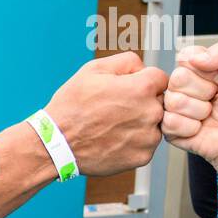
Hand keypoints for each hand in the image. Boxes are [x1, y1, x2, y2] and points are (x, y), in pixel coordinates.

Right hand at [43, 51, 167, 176]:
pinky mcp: (142, 156)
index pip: (161, 78)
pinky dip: (133, 143)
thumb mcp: (93, 70)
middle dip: (143, 103)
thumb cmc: (71, 107)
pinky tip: (113, 139)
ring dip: (140, 124)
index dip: (143, 82)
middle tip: (117, 110)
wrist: (56, 143)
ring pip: (155, 125)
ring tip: (113, 126)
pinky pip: (146, 145)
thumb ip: (126, 61)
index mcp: (142, 87)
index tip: (128, 90)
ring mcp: (148, 137)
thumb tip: (143, 67)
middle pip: (160, 102)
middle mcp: (151, 112)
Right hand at [162, 42, 217, 172]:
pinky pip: (171, 121)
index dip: (204, 69)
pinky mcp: (168, 127)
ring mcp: (172, 106)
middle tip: (214, 99)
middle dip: (203, 91)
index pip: (185, 57)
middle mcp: (180, 86)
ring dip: (199, 111)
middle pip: (178, 78)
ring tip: (209, 114)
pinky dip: (191, 127)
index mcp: (195, 68)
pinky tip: (199, 128)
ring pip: (175, 101)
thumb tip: (194, 57)